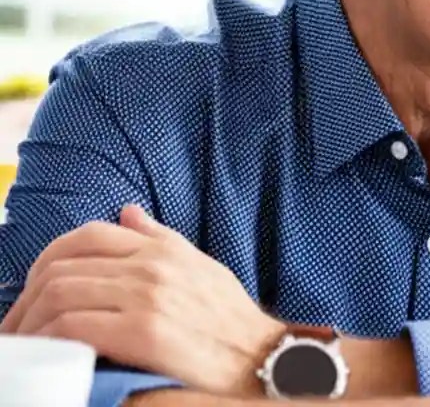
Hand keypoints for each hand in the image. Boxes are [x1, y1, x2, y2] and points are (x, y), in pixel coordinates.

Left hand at [0, 205, 284, 395]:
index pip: (87, 236)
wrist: (263, 360)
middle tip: (18, 327)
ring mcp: (148, 297)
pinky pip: (74, 326)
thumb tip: (128, 211)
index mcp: (163, 250)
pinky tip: (46, 353)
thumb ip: (162, 239)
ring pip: (61, 293)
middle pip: (63, 265)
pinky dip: (49, 339)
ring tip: (24, 345)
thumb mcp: (202, 269)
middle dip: (28, 298)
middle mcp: (153, 267)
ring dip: (30, 322)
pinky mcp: (144, 332)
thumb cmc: (232, 323)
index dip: (48, 261)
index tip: (35, 293)